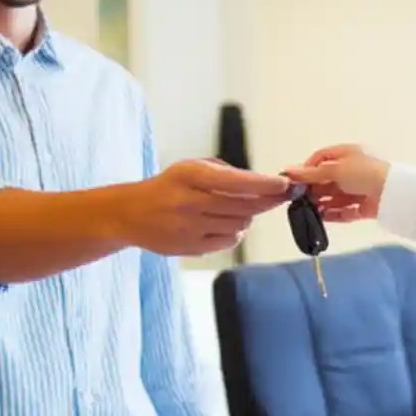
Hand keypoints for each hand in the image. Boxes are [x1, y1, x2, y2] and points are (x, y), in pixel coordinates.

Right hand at [121, 158, 291, 254]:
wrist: (131, 214)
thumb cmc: (169, 186)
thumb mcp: (192, 167)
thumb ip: (226, 173)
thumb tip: (262, 184)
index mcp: (191, 177)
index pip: (237, 182)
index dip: (265, 185)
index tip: (284, 185)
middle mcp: (190, 203)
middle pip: (244, 206)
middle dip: (268, 201)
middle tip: (281, 196)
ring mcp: (190, 228)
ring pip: (240, 225)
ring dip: (248, 216)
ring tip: (238, 208)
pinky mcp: (191, 248)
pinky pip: (229, 241)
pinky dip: (234, 231)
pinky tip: (224, 223)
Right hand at [283, 144, 390, 222]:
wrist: (394, 193)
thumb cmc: (364, 173)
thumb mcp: (335, 170)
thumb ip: (311, 174)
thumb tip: (288, 171)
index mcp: (348, 154)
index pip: (322, 157)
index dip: (307, 168)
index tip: (296, 180)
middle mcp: (353, 170)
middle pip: (327, 179)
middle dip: (313, 188)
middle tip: (298, 199)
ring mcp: (360, 189)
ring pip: (335, 196)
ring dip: (321, 203)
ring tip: (307, 211)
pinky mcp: (365, 207)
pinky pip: (346, 211)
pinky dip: (334, 214)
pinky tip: (322, 218)